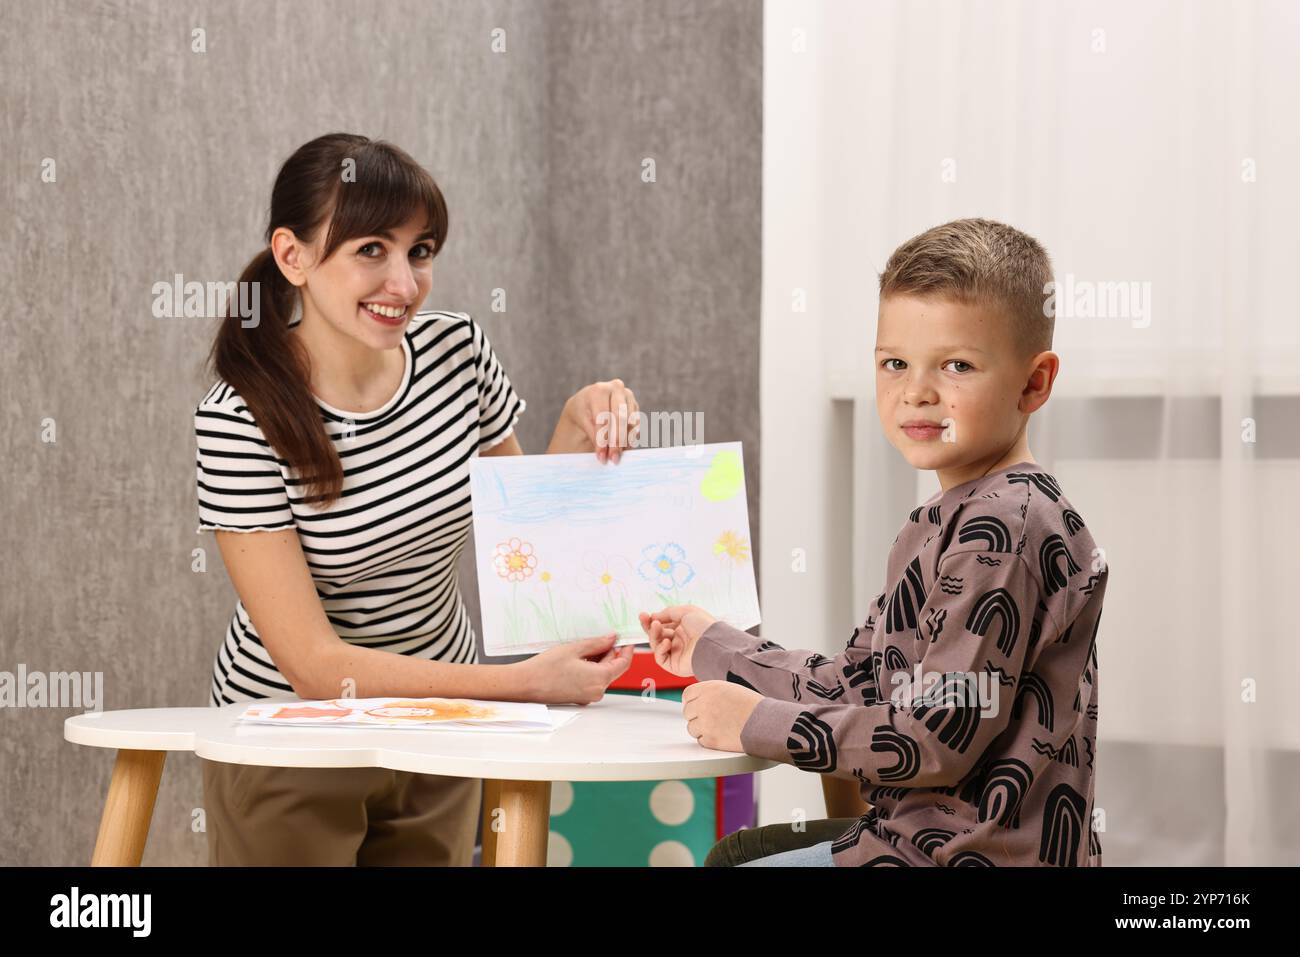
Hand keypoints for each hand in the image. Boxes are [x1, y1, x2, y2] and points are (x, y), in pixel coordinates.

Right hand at [520, 633, 634, 704]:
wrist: (525, 684)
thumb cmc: (546, 667)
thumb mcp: (575, 649)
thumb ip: (598, 643)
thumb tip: (612, 639)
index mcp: (599, 679)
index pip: (623, 664)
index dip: (627, 650)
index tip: (626, 640)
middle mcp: (597, 691)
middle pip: (613, 669)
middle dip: (610, 653)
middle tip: (601, 638)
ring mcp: (588, 696)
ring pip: (602, 675)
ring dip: (598, 661)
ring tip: (583, 649)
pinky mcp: (580, 697)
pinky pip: (592, 681)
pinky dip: (590, 670)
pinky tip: (578, 660)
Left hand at [550, 379, 640, 462]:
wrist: (589, 401)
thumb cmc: (583, 412)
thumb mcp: (582, 421)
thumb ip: (594, 435)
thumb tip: (604, 454)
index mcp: (599, 390)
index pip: (603, 418)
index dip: (602, 439)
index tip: (601, 456)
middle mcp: (616, 389)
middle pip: (619, 419)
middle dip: (616, 442)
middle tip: (613, 459)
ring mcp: (628, 396)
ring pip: (630, 422)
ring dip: (625, 442)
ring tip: (618, 457)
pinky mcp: (635, 405)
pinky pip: (636, 424)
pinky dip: (631, 438)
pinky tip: (624, 449)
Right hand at [637, 604, 716, 676]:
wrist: (712, 643)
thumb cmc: (703, 626)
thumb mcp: (686, 611)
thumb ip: (668, 612)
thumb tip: (654, 616)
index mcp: (682, 629)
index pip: (662, 626)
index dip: (652, 620)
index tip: (644, 614)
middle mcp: (678, 641)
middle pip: (657, 635)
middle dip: (649, 626)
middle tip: (643, 617)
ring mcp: (676, 653)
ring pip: (656, 645)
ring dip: (654, 634)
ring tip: (656, 626)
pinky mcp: (674, 665)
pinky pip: (660, 658)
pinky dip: (660, 649)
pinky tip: (667, 642)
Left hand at [681, 680, 763, 751]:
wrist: (766, 722)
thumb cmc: (753, 706)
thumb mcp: (730, 689)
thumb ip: (711, 693)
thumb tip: (697, 701)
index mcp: (709, 688)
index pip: (687, 695)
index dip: (691, 702)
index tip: (696, 707)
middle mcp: (704, 704)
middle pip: (687, 712)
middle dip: (696, 716)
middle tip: (709, 720)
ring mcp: (705, 723)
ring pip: (692, 728)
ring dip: (701, 729)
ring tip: (718, 728)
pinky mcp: (710, 740)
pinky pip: (701, 741)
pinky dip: (709, 740)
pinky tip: (722, 736)